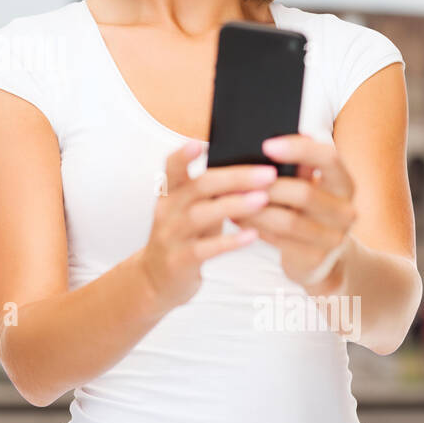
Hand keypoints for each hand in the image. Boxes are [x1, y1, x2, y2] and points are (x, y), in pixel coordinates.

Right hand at [137, 141, 278, 309]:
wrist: (156, 279)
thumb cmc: (184, 236)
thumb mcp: (189, 209)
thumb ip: (210, 191)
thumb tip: (252, 168)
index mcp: (169, 193)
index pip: (171, 167)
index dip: (183, 154)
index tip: (201, 142)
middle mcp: (167, 210)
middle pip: (199, 186)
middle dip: (235, 178)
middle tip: (267, 173)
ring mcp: (171, 236)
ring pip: (202, 215)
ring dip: (235, 205)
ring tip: (263, 199)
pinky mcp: (180, 261)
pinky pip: (206, 249)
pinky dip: (230, 241)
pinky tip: (253, 235)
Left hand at [228, 133, 357, 288]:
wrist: (318, 257)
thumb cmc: (304, 210)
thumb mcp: (306, 185)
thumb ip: (295, 166)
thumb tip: (263, 143)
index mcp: (344, 183)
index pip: (329, 158)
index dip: (299, 149)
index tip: (266, 145)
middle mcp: (345, 210)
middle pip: (304, 193)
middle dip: (267, 185)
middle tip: (235, 179)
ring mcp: (333, 238)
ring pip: (287, 221)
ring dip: (254, 209)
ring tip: (229, 198)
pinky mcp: (314, 258)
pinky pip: (278, 240)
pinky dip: (255, 227)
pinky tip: (237, 217)